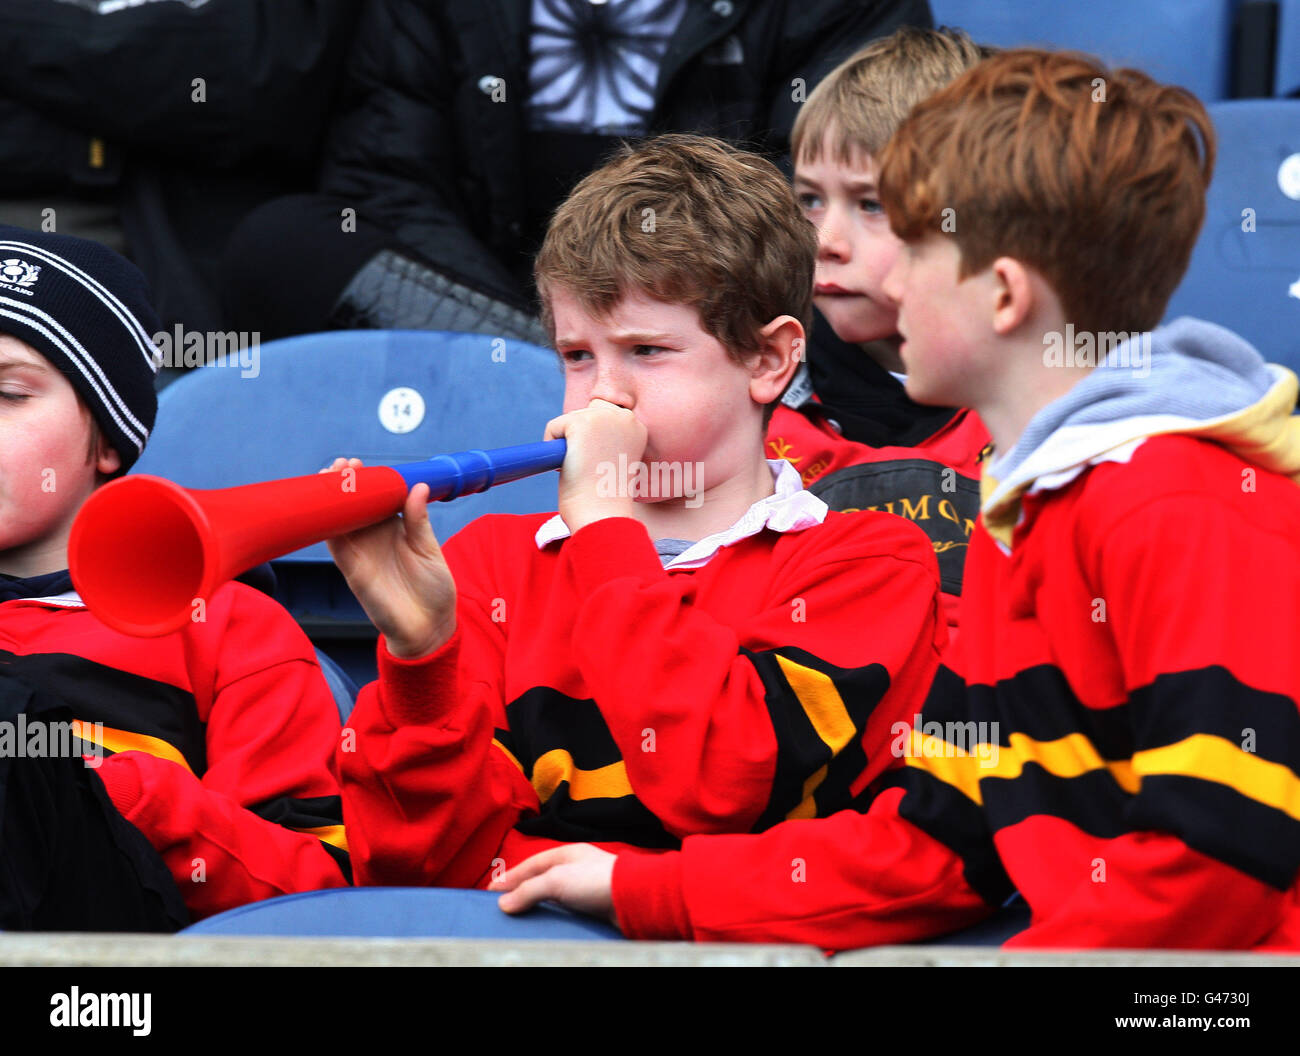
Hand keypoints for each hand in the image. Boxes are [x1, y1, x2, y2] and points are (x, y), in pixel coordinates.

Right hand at [321, 457, 456, 658]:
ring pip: (339, 520)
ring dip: (332, 500)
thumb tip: (418, 487)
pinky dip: (327, 526)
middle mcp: (373, 537)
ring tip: (329, 477)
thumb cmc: (434, 589)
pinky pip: (335, 545)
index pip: (375, 498)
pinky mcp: (353, 570)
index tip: (360, 464)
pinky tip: (324, 508)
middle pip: (352, 505)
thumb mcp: (429, 549)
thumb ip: (419, 521)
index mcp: (394, 528)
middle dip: (344, 484)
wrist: (430, 627)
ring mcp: (361, 552)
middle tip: (342, 465)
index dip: (366, 481)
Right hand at [490, 844, 619, 927]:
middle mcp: (575, 869)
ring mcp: (585, 889)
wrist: (632, 899)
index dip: (510, 877)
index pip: (530, 864)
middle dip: (521, 892)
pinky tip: (545, 928)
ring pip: (553, 898)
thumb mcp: (556, 880)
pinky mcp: (593, 908)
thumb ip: (529, 890)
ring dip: (537, 908)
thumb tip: (504, 903)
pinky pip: (565, 913)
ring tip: (519, 921)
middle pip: (541, 881)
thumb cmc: (596, 881)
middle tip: (502, 907)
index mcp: (566, 854)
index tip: (491, 891)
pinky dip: (552, 919)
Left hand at [543, 399, 646, 532]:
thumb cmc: (605, 501)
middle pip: (585, 412)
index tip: (599, 466)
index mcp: (637, 428)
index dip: (592, 440)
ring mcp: (604, 417)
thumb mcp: (612, 463)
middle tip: (589, 470)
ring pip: (569, 420)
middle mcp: (625, 417)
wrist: (603, 516)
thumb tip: (579, 437)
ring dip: (567, 444)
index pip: (603, 416)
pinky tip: (567, 467)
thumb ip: (603, 442)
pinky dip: (551, 446)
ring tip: (582, 470)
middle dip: (578, 439)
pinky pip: (554, 427)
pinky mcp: (582, 422)